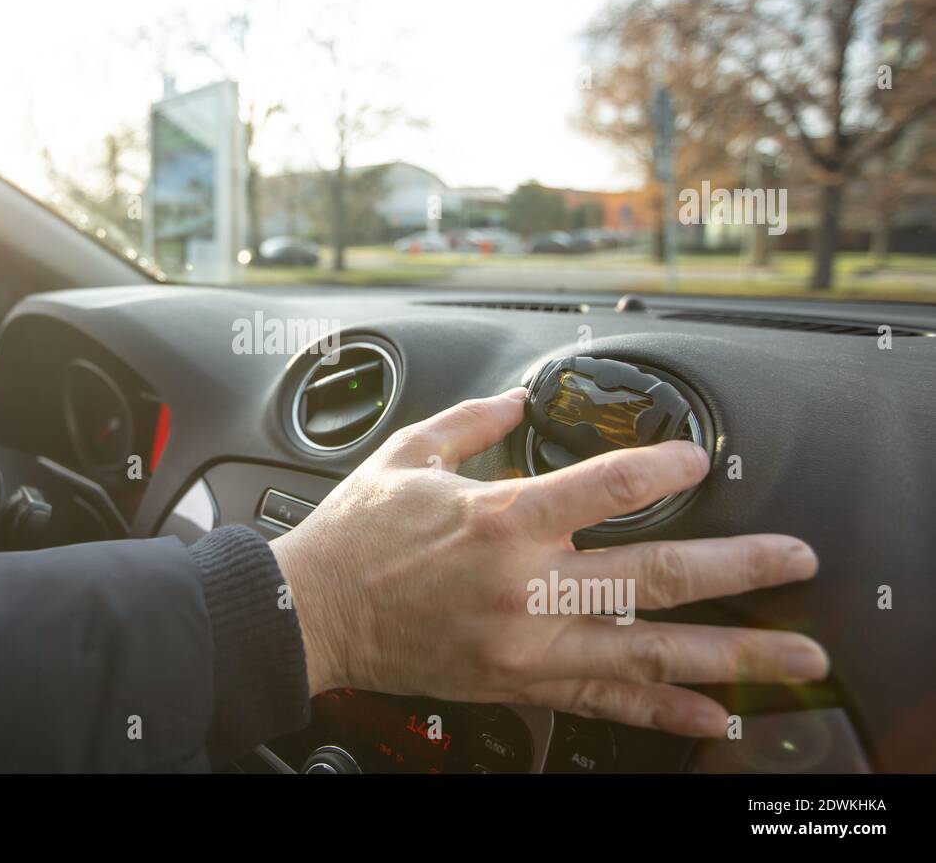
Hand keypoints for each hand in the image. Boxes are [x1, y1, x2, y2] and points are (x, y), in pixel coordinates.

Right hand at [271, 387, 827, 736]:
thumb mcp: (407, 455)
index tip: (700, 463)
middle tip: (797, 562)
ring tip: (791, 658)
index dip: (667, 468)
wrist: (312, 615)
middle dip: (740, 569)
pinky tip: (712, 714)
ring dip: (730, 654)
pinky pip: (602, 701)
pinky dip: (661, 710)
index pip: (609, 486)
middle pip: (656, 576)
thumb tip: (517, 396)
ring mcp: (525, 643)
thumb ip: (472, 419)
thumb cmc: (355, 537)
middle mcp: (524, 586)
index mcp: (499, 518)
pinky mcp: (516, 682)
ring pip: (647, 650)